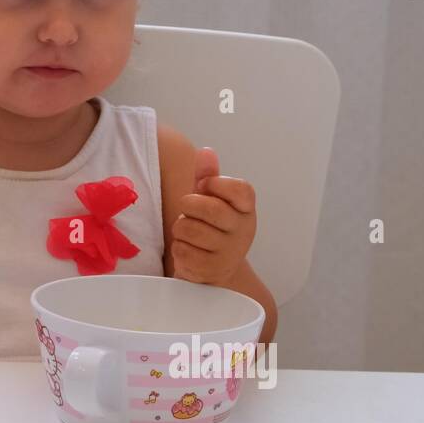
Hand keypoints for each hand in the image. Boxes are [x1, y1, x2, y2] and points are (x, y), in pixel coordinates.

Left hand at [171, 147, 256, 285]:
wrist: (217, 270)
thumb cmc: (212, 227)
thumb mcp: (211, 199)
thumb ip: (208, 176)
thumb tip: (206, 152)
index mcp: (246, 209)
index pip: (240, 190)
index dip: (216, 184)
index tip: (205, 187)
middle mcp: (243, 230)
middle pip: (210, 209)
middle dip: (188, 205)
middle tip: (187, 210)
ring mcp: (229, 253)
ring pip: (189, 229)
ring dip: (180, 228)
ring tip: (188, 232)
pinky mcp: (211, 270)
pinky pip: (182, 251)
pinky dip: (178, 248)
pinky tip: (188, 250)